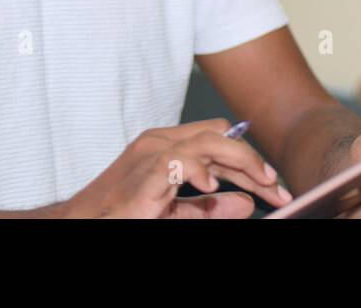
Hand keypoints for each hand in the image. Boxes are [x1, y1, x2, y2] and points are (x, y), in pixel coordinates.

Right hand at [56, 118, 293, 218]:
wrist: (80, 223)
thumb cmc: (122, 216)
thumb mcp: (174, 213)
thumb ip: (208, 209)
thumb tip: (247, 204)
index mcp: (166, 146)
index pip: (219, 138)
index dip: (249, 160)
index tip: (273, 186)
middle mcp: (160, 142)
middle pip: (221, 136)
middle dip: (255, 163)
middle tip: (280, 190)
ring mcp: (151, 153)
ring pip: (209, 139)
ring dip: (243, 161)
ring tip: (262, 183)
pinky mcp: (144, 173)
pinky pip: (180, 160)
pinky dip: (201, 171)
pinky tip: (214, 188)